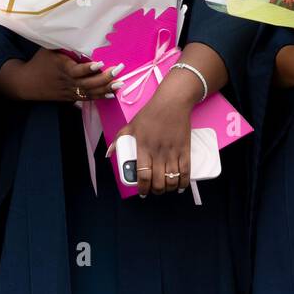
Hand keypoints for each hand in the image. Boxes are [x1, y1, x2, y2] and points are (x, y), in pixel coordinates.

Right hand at [0, 48, 121, 101]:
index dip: (88, 68)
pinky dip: (100, 96)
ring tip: (120, 83)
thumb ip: (64, 43)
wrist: (26, 83)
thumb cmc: (40, 61)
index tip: (100, 63)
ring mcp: (69, 91)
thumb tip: (79, 28)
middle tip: (119, 70)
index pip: (76, 70)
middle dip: (104, 78)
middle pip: (87, 83)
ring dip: (106, 88)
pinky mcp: (70, 97)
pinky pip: (87, 98)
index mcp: (61, 67)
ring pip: (89, 92)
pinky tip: (112, 93)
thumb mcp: (48, 48)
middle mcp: (67, 81)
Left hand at [111, 78, 193, 195]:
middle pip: (158, 182)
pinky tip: (179, 186)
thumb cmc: (150, 113)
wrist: (172, 102)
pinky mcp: (185, 149)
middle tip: (153, 190)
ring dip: (168, 188)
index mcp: (143, 147)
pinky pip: (186, 172)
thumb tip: (108, 154)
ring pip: (172, 180)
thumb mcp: (131, 125)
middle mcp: (158, 152)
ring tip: (165, 188)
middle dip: (156, 191)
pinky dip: (183, 183)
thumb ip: (119, 140)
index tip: (142, 192)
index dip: (142, 188)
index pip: (143, 175)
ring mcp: (172, 151)